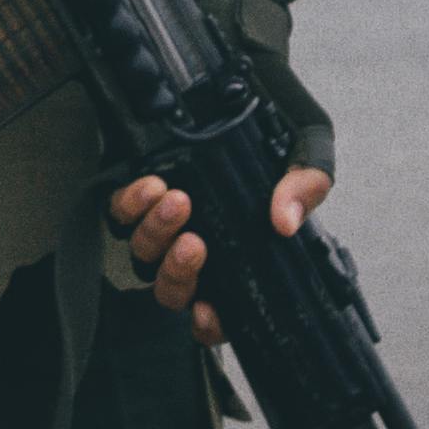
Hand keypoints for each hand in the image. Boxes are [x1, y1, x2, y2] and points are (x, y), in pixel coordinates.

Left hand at [106, 161, 333, 345]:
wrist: (249, 104)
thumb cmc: (277, 148)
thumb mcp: (307, 163)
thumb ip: (304, 188)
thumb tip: (285, 220)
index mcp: (235, 264)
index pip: (216, 315)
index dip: (209, 324)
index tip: (208, 310)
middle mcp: (196, 255)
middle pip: (171, 288)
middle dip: (178, 269)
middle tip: (195, 241)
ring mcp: (165, 229)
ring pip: (145, 255)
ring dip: (157, 234)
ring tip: (176, 201)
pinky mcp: (140, 199)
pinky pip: (120, 214)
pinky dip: (131, 205)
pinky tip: (151, 188)